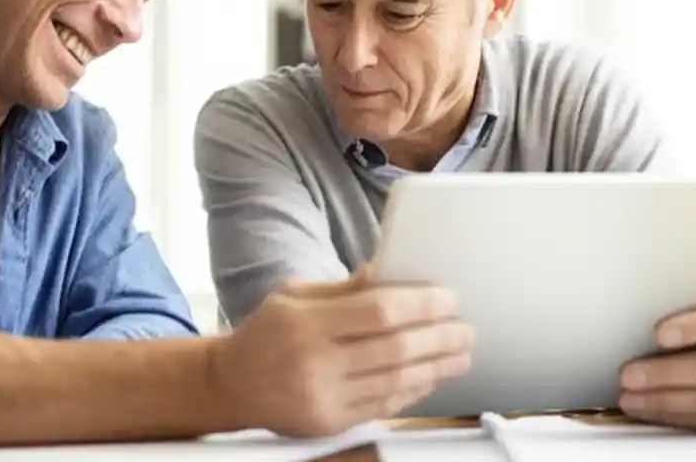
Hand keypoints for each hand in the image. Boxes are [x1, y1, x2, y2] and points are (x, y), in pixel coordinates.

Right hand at [210, 269, 472, 436]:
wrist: (230, 384)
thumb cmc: (264, 333)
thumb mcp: (294, 295)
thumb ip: (344, 288)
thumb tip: (389, 271)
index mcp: (305, 322)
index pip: (378, 311)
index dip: (421, 305)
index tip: (447, 298)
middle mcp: (315, 362)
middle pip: (396, 349)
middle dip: (440, 337)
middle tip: (465, 328)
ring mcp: (323, 397)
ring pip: (396, 382)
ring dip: (436, 367)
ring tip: (460, 354)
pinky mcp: (329, 422)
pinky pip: (384, 406)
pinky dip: (414, 390)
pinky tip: (430, 377)